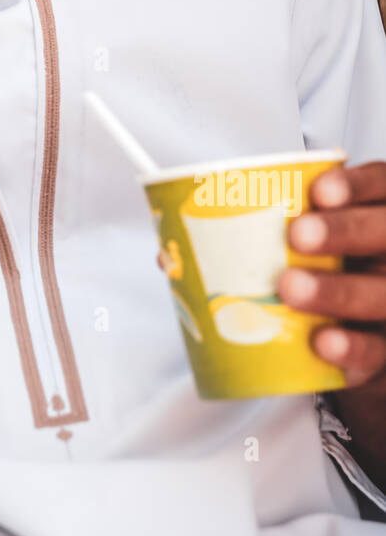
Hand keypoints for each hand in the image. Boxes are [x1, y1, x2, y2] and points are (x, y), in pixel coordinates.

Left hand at [278, 161, 385, 492]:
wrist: (359, 333)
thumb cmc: (322, 272)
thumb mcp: (304, 245)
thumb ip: (251, 236)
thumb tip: (170, 254)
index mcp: (376, 213)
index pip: (380, 186)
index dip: (354, 185)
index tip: (317, 189)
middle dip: (344, 231)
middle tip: (298, 235)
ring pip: (383, 292)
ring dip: (337, 290)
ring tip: (291, 288)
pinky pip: (379, 350)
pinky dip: (352, 347)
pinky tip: (324, 344)